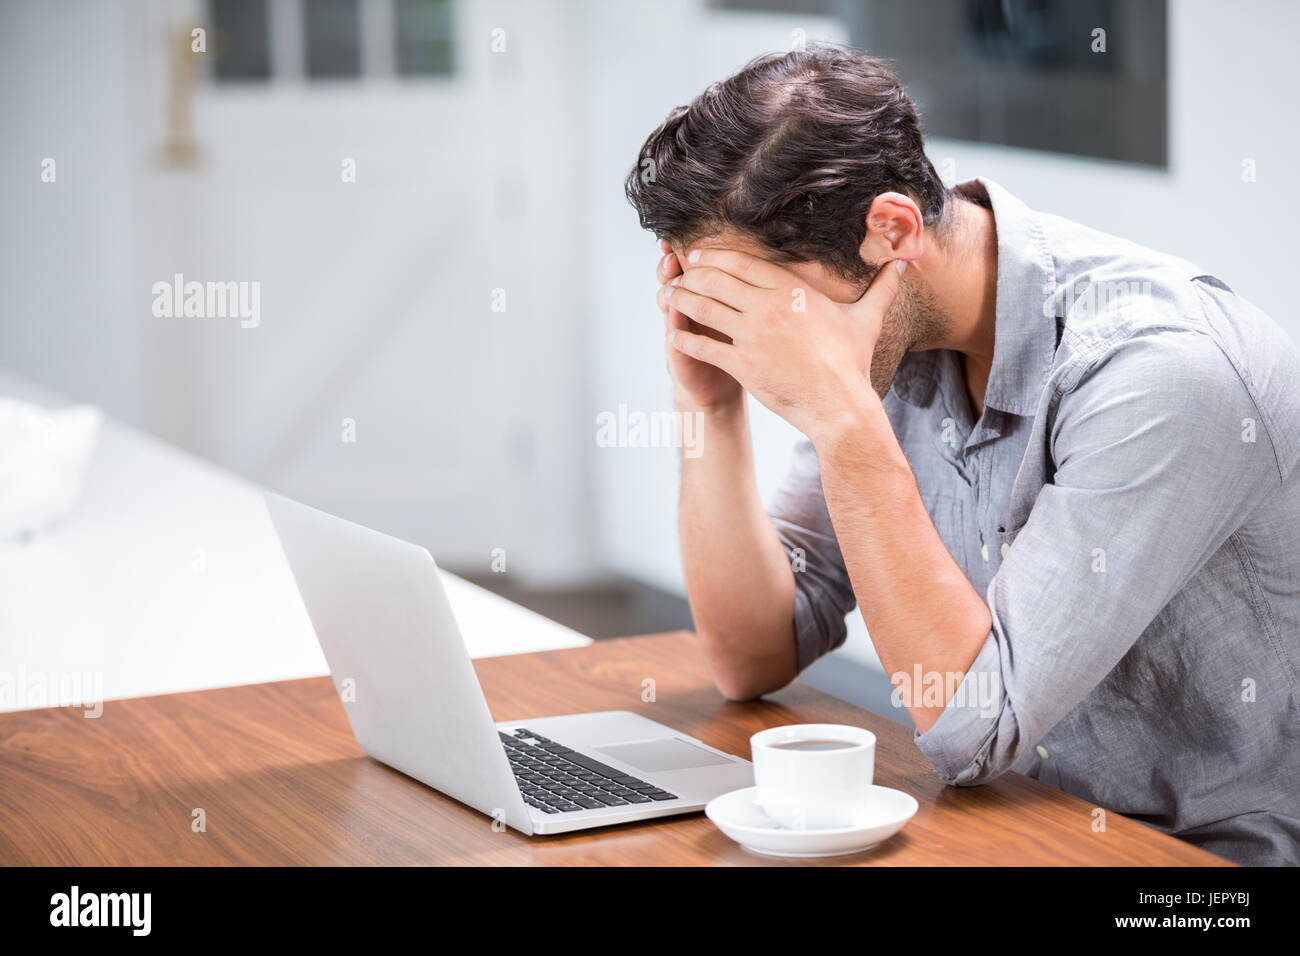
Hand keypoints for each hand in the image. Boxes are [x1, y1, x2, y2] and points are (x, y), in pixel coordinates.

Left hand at [664, 248, 903, 436]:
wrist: (839, 405)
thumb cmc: (851, 364)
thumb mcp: (867, 320)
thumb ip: (881, 289)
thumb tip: (904, 265)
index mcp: (791, 291)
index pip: (742, 264)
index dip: (714, 257)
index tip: (699, 257)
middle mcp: (767, 307)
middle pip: (716, 280)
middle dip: (691, 276)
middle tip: (676, 275)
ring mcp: (752, 335)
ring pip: (703, 308)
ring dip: (681, 301)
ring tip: (668, 298)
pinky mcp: (741, 364)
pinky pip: (703, 345)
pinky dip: (684, 338)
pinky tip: (673, 335)